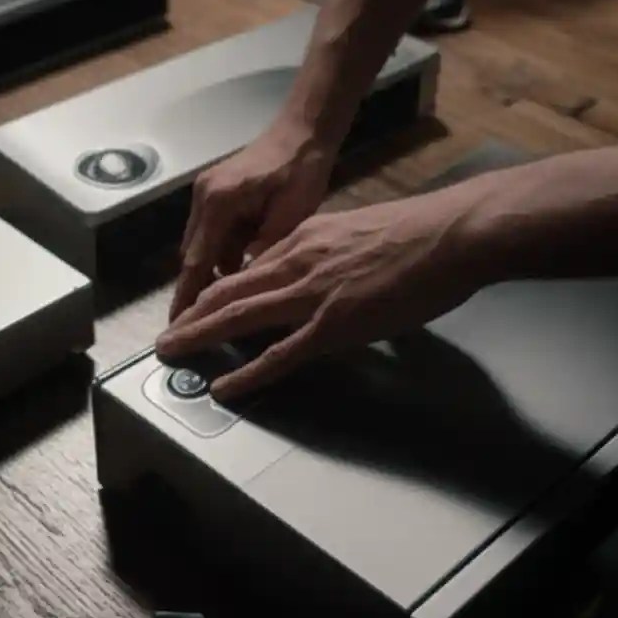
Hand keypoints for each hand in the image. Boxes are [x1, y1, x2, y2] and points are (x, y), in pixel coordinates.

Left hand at [157, 190, 494, 399]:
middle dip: (192, 315)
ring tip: (171, 354)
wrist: (449, 234)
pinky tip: (223, 385)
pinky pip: (279, 354)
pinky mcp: (332, 325)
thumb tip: (326, 275)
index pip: (246, 268)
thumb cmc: (417, 232)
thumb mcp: (356, 232)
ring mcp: (311, 295)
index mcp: (303, 239)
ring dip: (199, 337)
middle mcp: (296, 262)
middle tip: (167, 336)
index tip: (197, 307)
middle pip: (228, 291)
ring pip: (239, 317)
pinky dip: (245, 373)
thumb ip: (330, 254)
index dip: (215, 291)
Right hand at [169, 125, 336, 320]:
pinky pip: (212, 231)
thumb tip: (245, 283)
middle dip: (196, 286)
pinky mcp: (215, 192)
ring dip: (213, 268)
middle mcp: (203, 198)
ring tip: (227, 298)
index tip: (178, 325)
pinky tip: (240, 266)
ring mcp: (206, 193)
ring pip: (201, 244)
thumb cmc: (301, 171)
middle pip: (192, 254)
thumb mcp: (290, 216)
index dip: (188, 296)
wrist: (302, 132)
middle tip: (202, 322)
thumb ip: (264, 250)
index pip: (198, 260)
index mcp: (219, 203)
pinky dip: (223, 250)